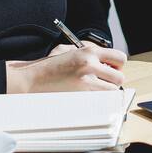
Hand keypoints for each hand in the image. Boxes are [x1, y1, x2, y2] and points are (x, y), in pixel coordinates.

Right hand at [6, 41, 126, 92]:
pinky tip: (86, 97)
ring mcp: (86, 82)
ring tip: (92, 90)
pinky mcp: (81, 96)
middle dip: (113, 81)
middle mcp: (90, 65)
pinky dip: (98, 100)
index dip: (117, 66)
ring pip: (112, 91)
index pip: (120, 58)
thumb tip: (107, 65)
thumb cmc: (49, 66)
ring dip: (106, 92)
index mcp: (88, 51)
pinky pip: (101, 101)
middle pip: (119, 77)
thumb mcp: (69, 51)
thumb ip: (89, 54)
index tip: (111, 70)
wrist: (32, 79)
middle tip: (102, 82)